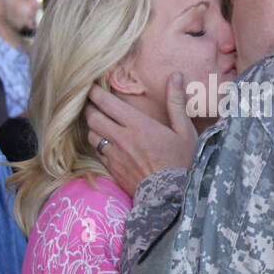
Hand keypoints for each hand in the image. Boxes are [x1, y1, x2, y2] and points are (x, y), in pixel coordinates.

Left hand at [84, 74, 197, 196]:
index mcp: (139, 125)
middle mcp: (122, 139)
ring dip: (92, 126)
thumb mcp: (184, 130)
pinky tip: (104, 141)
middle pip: (93, 117)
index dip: (95, 92)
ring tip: (97, 120)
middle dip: (89, 107)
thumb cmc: (182, 162)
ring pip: (91, 134)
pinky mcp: (112, 170)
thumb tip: (175, 76)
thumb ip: (176, 102)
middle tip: (91, 101)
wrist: (172, 197)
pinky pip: (96, 152)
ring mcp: (114, 155)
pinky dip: (97, 144)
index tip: (92, 86)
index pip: (107, 103)